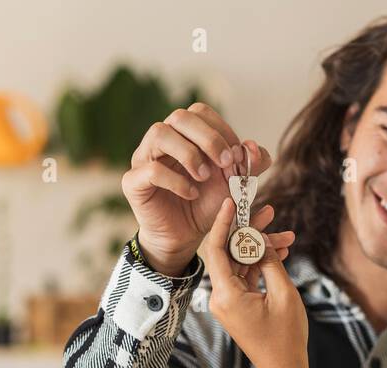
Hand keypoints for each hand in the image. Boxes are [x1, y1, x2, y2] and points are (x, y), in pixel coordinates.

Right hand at [121, 103, 272, 275]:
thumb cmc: (207, 204)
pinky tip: (190, 194)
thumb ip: (251, 166)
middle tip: (226, 163)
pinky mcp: (133, 181)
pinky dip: (176, 181)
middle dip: (209, 138)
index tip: (237, 157)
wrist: (186, 236)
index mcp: (185, 134)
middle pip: (180, 117)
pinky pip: (151, 170)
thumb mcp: (236, 185)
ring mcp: (144, 158)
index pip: (200, 112)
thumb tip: (253, 147)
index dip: (222, 130)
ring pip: (159, 133)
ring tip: (204, 177)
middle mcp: (163, 139)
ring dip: (189, 154)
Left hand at [201, 196, 305, 367]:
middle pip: (229, 254)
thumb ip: (271, 262)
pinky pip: (246, 278)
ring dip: (260, 249)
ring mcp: (228, 303)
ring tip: (285, 233)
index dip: (224, 223)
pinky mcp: (238, 306)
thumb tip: (264, 241)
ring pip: (240, 264)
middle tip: (268, 212)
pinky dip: (260, 265)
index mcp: (225, 295)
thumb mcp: (284, 294)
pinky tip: (280, 251)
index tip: (232, 203)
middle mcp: (220, 297)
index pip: (216, 249)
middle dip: (249, 232)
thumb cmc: (285, 338)